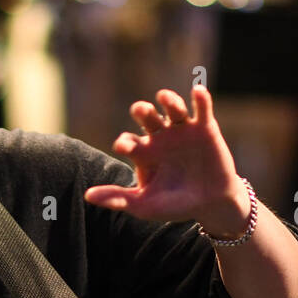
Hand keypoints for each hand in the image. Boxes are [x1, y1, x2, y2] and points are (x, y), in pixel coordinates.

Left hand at [84, 85, 249, 236]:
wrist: (210, 205)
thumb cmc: (174, 206)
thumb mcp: (144, 204)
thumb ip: (117, 198)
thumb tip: (87, 196)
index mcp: (144, 152)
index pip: (128, 141)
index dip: (124, 142)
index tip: (124, 147)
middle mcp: (161, 137)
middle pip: (147, 116)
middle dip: (142, 110)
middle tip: (140, 110)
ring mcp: (183, 130)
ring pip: (173, 108)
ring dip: (168, 99)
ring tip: (164, 97)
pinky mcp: (205, 128)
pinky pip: (201, 109)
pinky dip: (200, 98)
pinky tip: (197, 92)